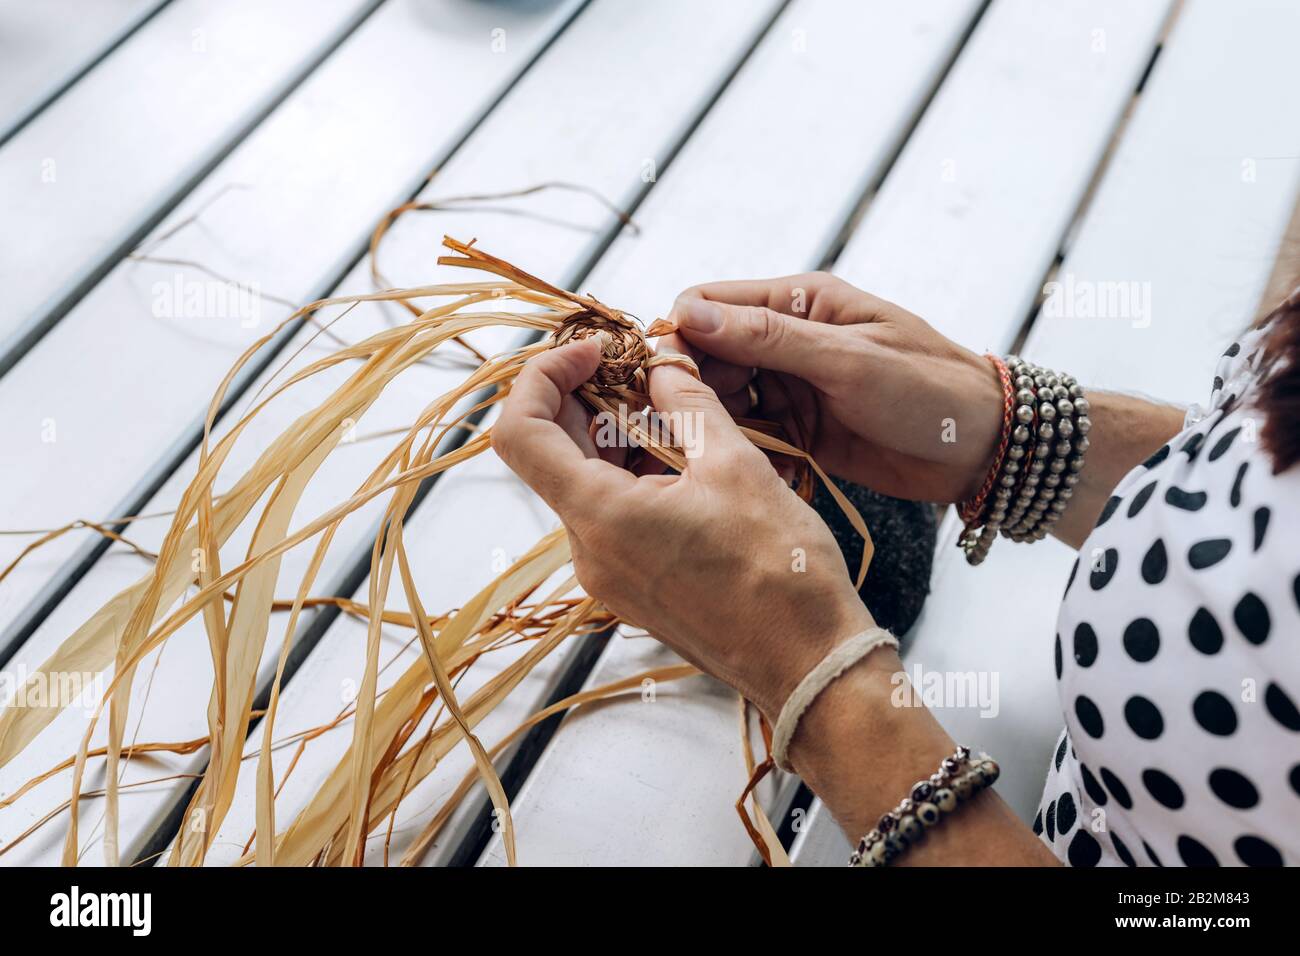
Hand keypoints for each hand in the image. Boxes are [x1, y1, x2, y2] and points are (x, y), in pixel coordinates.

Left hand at [491, 339, 891, 720]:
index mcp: (600, 517)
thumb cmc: (781, 573)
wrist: (809, 663)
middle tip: (643, 368)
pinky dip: (636, 476)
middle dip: (589, 400)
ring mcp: (609, 575)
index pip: (519, 432)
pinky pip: (614, 517)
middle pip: (553, 454)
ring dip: (619, 438)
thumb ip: (687, 404)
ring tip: (679, 411)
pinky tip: (687, 459)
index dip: (541, 377)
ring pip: (588, 484)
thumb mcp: (736, 465)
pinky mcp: (633, 588)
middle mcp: (589, 551)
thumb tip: (663, 363)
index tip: (591, 351)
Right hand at [662, 274, 1003, 503]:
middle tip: (689, 430)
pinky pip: (749, 436)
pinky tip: (740, 469)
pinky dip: (740, 450)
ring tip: (712, 454)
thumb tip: (687, 315)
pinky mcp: (799, 430)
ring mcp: (791, 386)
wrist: (986, 449)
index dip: (681, 337)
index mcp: (798, 303)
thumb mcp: (848, 361)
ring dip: (712, 423)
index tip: (668, 381)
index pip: (708, 304)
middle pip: (707, 355)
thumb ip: (768, 340)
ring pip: (721, 399)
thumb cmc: (929, 391)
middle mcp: (786, 340)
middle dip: (690, 388)